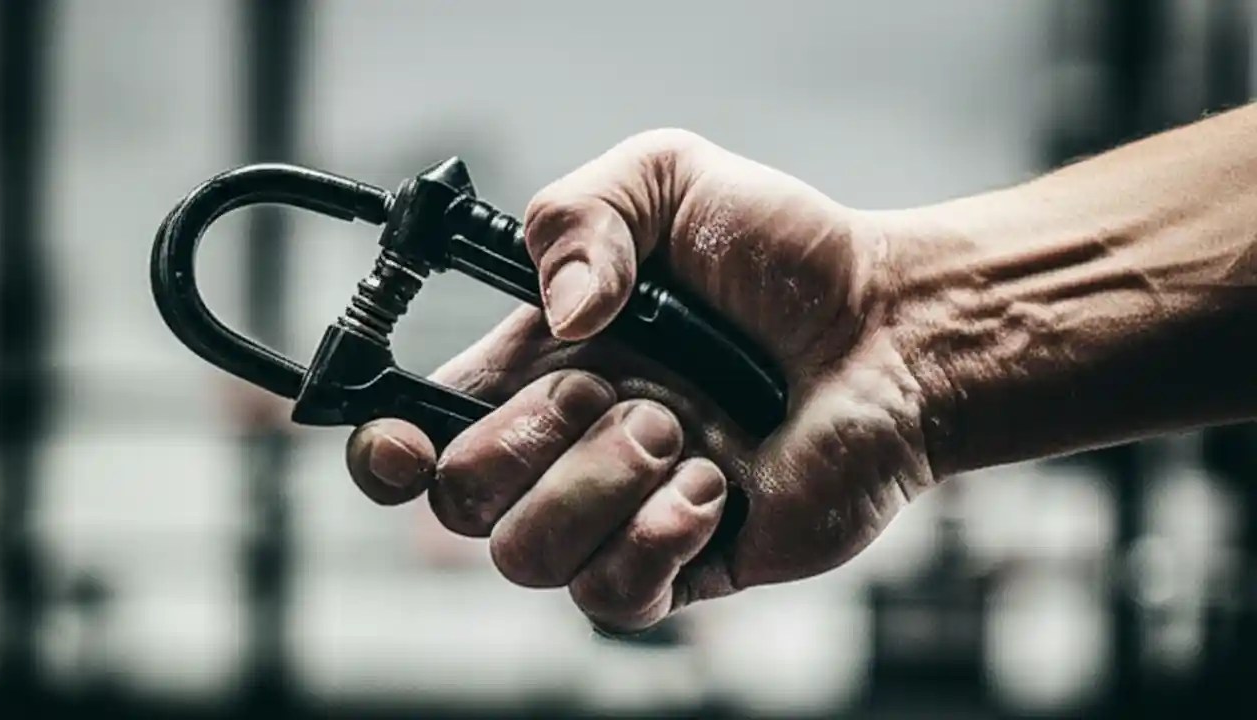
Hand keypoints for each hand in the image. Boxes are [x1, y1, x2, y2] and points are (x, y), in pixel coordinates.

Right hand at [344, 129, 935, 633]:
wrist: (892, 331)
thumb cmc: (784, 257)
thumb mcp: (667, 179)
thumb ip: (578, 216)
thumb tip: (557, 319)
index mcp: (539, 368)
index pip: (417, 437)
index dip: (383, 454)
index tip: (403, 440)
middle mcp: (566, 450)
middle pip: (459, 506)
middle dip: (526, 443)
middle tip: (618, 390)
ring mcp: (620, 514)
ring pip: (527, 560)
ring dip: (598, 486)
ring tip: (680, 432)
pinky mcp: (683, 566)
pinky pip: (613, 599)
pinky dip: (656, 538)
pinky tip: (714, 486)